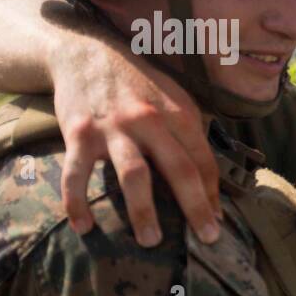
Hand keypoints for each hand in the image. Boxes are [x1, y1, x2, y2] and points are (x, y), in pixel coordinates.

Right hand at [51, 36, 220, 246]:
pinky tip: (83, 228)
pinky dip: (77, 202)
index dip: (213, 194)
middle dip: (195, 208)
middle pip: (179, 170)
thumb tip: (211, 184)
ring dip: (143, 212)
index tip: (218, 223)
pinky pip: (76, 174)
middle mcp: (150, 120)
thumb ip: (191, 137)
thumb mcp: (175, 100)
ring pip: (133, 175)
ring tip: (151, 242)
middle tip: (207, 239)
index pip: (203, 161)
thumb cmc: (139, 85)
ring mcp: (114, 128)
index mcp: (179, 114)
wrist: (86, 52)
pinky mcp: (79, 133)